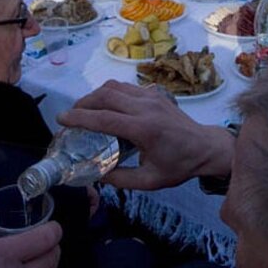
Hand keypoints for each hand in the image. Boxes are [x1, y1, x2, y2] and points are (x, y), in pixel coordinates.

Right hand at [57, 80, 234, 189]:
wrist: (206, 148)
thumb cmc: (179, 166)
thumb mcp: (149, 181)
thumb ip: (120, 179)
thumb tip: (94, 176)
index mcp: (145, 129)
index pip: (104, 118)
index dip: (79, 118)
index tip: (61, 119)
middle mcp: (146, 108)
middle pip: (105, 95)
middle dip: (82, 103)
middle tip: (70, 116)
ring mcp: (151, 97)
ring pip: (114, 87)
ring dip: (95, 95)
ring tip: (84, 110)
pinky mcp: (155, 94)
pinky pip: (126, 87)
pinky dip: (110, 93)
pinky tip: (106, 107)